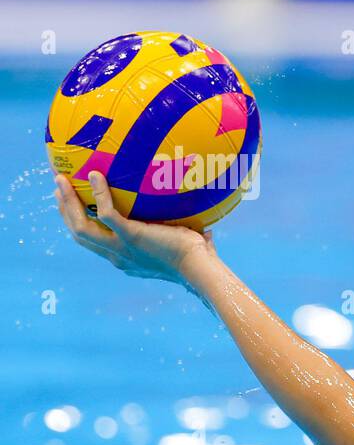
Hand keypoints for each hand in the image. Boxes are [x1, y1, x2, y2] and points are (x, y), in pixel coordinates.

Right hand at [53, 171, 216, 286]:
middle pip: (79, 234)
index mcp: (125, 258)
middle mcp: (117, 256)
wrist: (200, 269)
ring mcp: (121, 248)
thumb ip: (184, 234)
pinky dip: (99, 194)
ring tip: (61, 181)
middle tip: (59, 189)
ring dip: (68, 203)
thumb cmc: (200, 259)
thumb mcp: (184, 245)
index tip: (73, 206)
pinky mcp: (130, 237)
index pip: (94, 242)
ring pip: (81, 226)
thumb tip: (204, 224)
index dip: (79, 224)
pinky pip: (106, 213)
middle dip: (65, 212)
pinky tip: (96, 175)